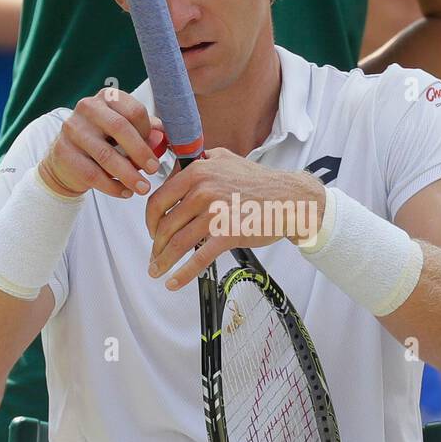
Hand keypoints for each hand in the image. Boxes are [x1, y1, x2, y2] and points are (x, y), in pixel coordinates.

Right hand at [38, 88, 165, 199]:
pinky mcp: (63, 152)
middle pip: (120, 128)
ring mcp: (72, 129)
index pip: (134, 110)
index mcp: (107, 97)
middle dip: (140, 152)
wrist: (68, 161)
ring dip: (129, 174)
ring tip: (143, 188)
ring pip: (106, 155)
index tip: (155, 149)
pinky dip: (113, 186)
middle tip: (154, 169)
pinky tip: (125, 192)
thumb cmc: (104, 142)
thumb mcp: (124, 132)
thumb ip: (145, 131)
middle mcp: (87, 107)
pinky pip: (93, 174)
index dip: (148, 132)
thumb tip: (164, 136)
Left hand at [145, 150, 324, 289]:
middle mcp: (203, 191)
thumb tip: (179, 168)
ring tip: (157, 271)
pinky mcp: (228, 235)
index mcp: (198, 172)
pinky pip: (199, 258)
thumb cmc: (260, 181)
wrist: (289, 199)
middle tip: (155, 254)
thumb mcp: (225, 158)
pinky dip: (183, 273)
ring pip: (178, 243)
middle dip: (156, 244)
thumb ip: (200, 161)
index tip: (152, 230)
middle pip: (165, 224)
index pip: (159, 199)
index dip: (150, 220)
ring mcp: (215, 214)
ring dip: (163, 261)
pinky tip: (173, 283)